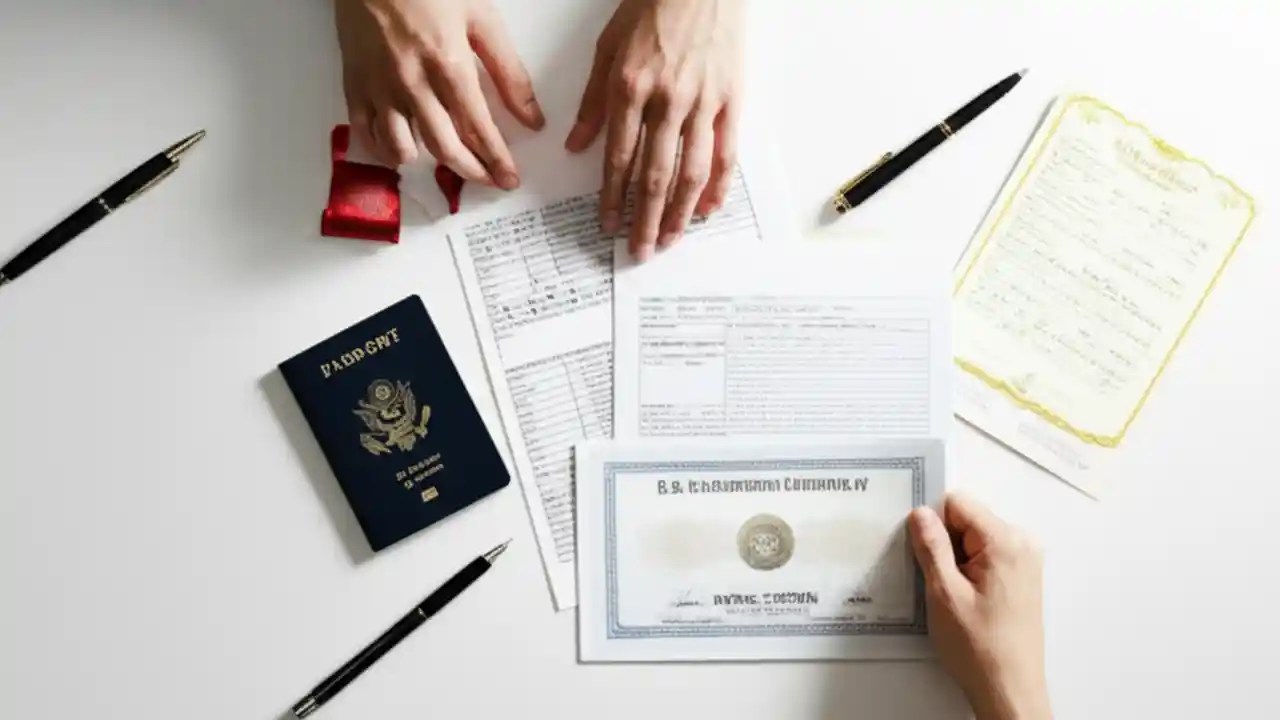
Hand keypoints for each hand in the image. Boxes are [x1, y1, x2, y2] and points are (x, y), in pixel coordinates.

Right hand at [334, 0, 544, 186]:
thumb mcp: (482, 17)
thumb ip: (508, 71)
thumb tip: (532, 118)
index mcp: (448, 65)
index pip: (478, 129)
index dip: (497, 160)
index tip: (509, 179)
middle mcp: (412, 84)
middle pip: (444, 148)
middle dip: (471, 171)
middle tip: (487, 178)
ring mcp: (379, 86)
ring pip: (401, 148)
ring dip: (426, 162)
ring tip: (444, 158)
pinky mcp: (353, 83)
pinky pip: (365, 133)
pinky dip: (383, 149)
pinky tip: (401, 148)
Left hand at [567, 0, 743, 260]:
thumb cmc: (652, 7)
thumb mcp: (608, 48)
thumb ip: (593, 101)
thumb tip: (575, 145)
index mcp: (631, 88)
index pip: (618, 158)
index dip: (612, 198)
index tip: (607, 226)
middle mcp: (667, 101)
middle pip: (655, 176)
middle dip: (645, 220)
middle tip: (639, 251)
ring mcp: (703, 102)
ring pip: (691, 172)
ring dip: (679, 214)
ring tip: (670, 241)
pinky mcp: (730, 99)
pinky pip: (726, 152)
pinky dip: (718, 186)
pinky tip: (709, 210)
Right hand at [908, 494, 1051, 719]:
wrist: (1009, 688)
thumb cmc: (979, 647)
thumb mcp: (943, 593)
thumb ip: (931, 546)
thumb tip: (920, 513)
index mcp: (1005, 541)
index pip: (958, 503)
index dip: (933, 521)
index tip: (919, 546)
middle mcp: (1021, 544)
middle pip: (968, 519)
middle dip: (944, 542)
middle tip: (933, 577)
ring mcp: (1025, 560)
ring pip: (974, 539)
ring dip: (954, 558)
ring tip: (948, 592)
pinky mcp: (1021, 576)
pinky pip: (985, 556)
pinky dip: (967, 569)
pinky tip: (961, 597)